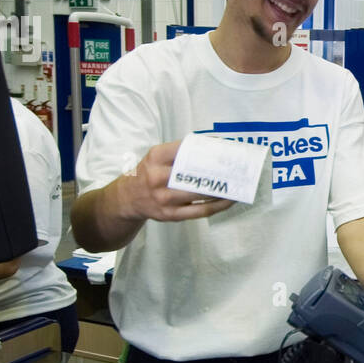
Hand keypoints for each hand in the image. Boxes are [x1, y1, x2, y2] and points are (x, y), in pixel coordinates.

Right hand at [116, 140, 234, 222]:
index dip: (208, 147)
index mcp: (156, 157)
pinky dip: (217, 206)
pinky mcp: (170, 215)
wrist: (126, 199)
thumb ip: (180, 152)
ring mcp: (163, 198)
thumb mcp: (157, 157)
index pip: (186, 149)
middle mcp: (157, 177)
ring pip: (200, 194)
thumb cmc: (148, 173)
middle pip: (195, 173)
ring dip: (222, 190)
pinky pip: (200, 211)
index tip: (225, 147)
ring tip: (238, 184)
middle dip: (219, 171)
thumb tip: (214, 147)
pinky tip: (229, 200)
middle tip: (237, 168)